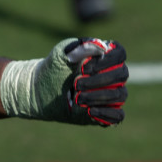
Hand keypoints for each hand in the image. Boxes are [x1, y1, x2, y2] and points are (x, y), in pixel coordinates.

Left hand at [0, 37, 127, 126]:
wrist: (40, 91)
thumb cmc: (53, 69)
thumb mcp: (61, 55)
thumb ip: (79, 48)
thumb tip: (101, 45)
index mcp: (102, 56)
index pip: (120, 54)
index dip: (108, 61)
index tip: (85, 67)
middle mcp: (110, 74)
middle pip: (122, 74)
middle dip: (99, 80)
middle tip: (76, 83)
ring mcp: (110, 94)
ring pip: (120, 95)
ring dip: (99, 96)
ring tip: (77, 98)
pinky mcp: (106, 112)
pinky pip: (118, 116)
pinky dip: (106, 113)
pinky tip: (89, 111)